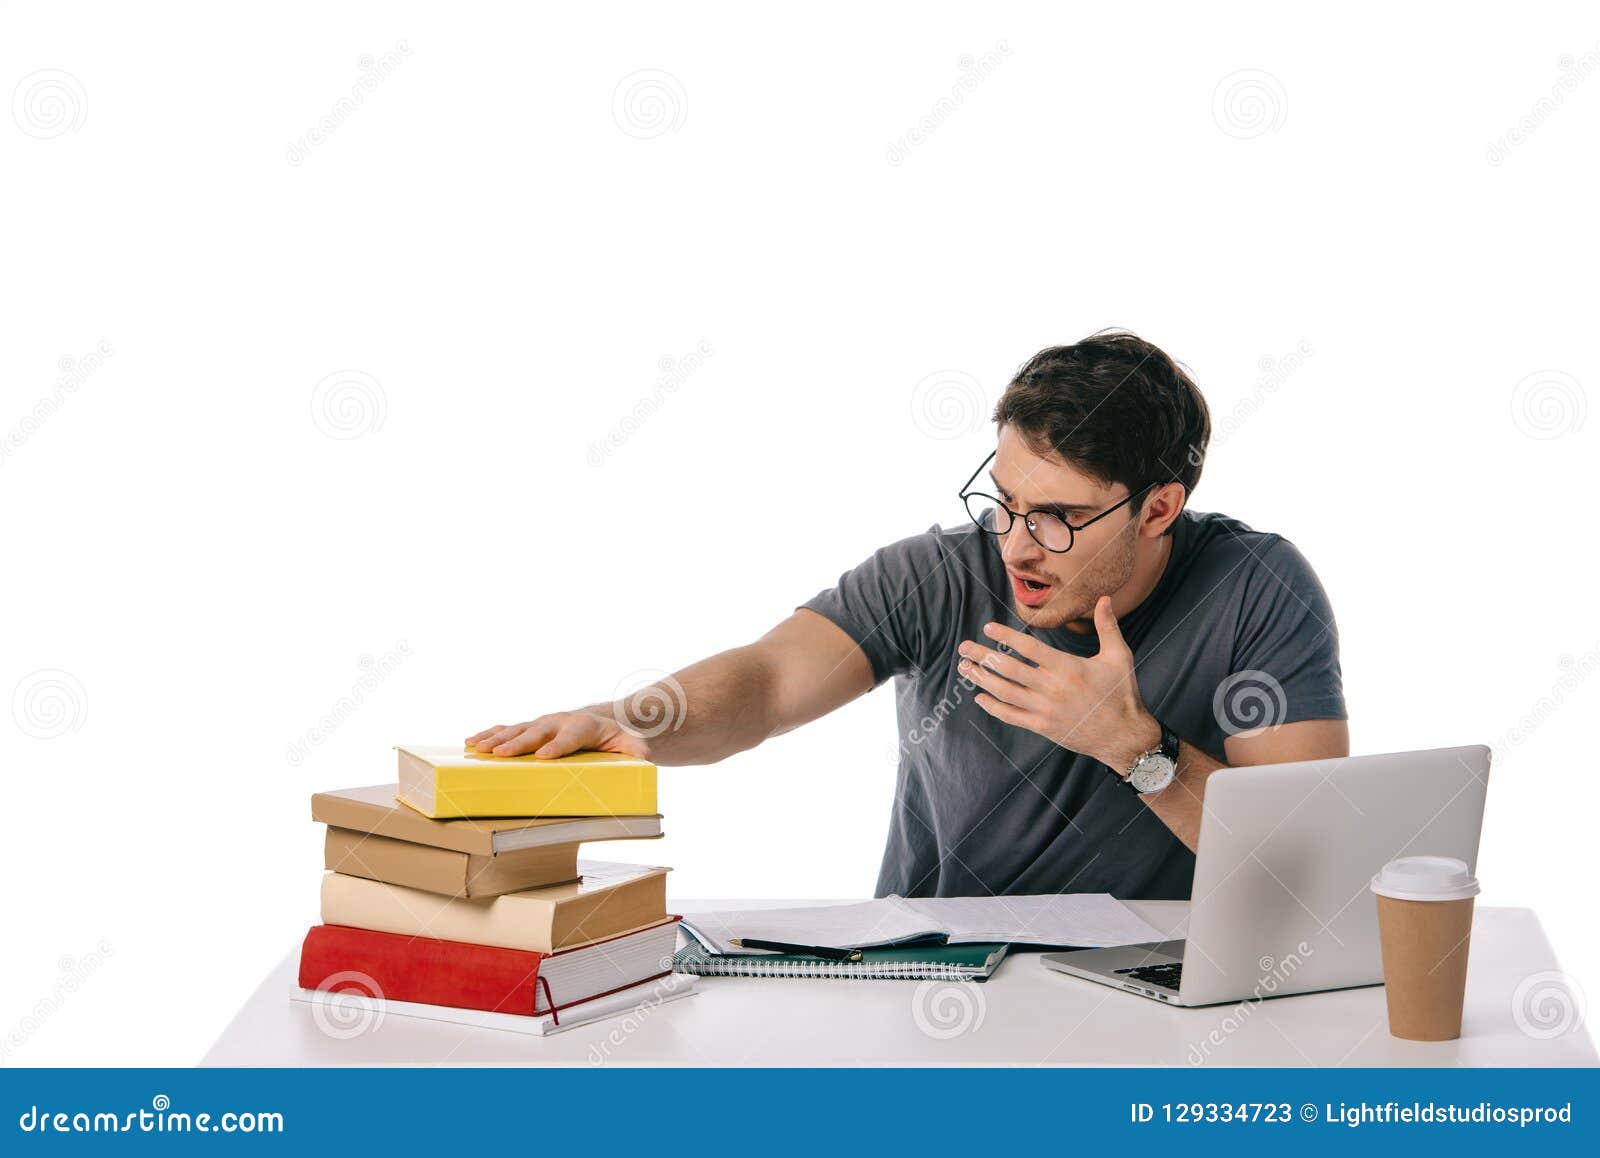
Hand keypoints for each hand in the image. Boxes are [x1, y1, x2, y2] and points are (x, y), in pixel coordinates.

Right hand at [466, 710, 649, 758]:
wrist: (604, 721)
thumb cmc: (617, 740)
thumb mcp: (633, 745)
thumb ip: (637, 751)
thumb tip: (643, 759)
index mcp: (585, 726)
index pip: (572, 736)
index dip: (558, 746)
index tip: (543, 756)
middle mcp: (560, 721)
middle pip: (538, 732)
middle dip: (518, 743)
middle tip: (500, 755)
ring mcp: (543, 723)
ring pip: (517, 729)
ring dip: (497, 739)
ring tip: (478, 748)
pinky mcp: (530, 728)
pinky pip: (507, 729)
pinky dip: (488, 734)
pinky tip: (471, 742)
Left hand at [956, 595, 1159, 771]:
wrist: (1124, 736)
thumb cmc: (1122, 694)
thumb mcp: (1119, 657)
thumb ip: (1108, 627)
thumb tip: (1105, 598)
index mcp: (1067, 668)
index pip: (1029, 648)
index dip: (1006, 636)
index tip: (988, 627)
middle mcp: (1052, 688)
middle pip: (1009, 669)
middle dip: (983, 656)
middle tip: (963, 647)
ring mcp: (1045, 710)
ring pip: (1005, 692)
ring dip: (982, 679)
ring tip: (964, 667)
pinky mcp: (1043, 728)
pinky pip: (1012, 716)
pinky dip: (993, 707)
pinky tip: (980, 697)